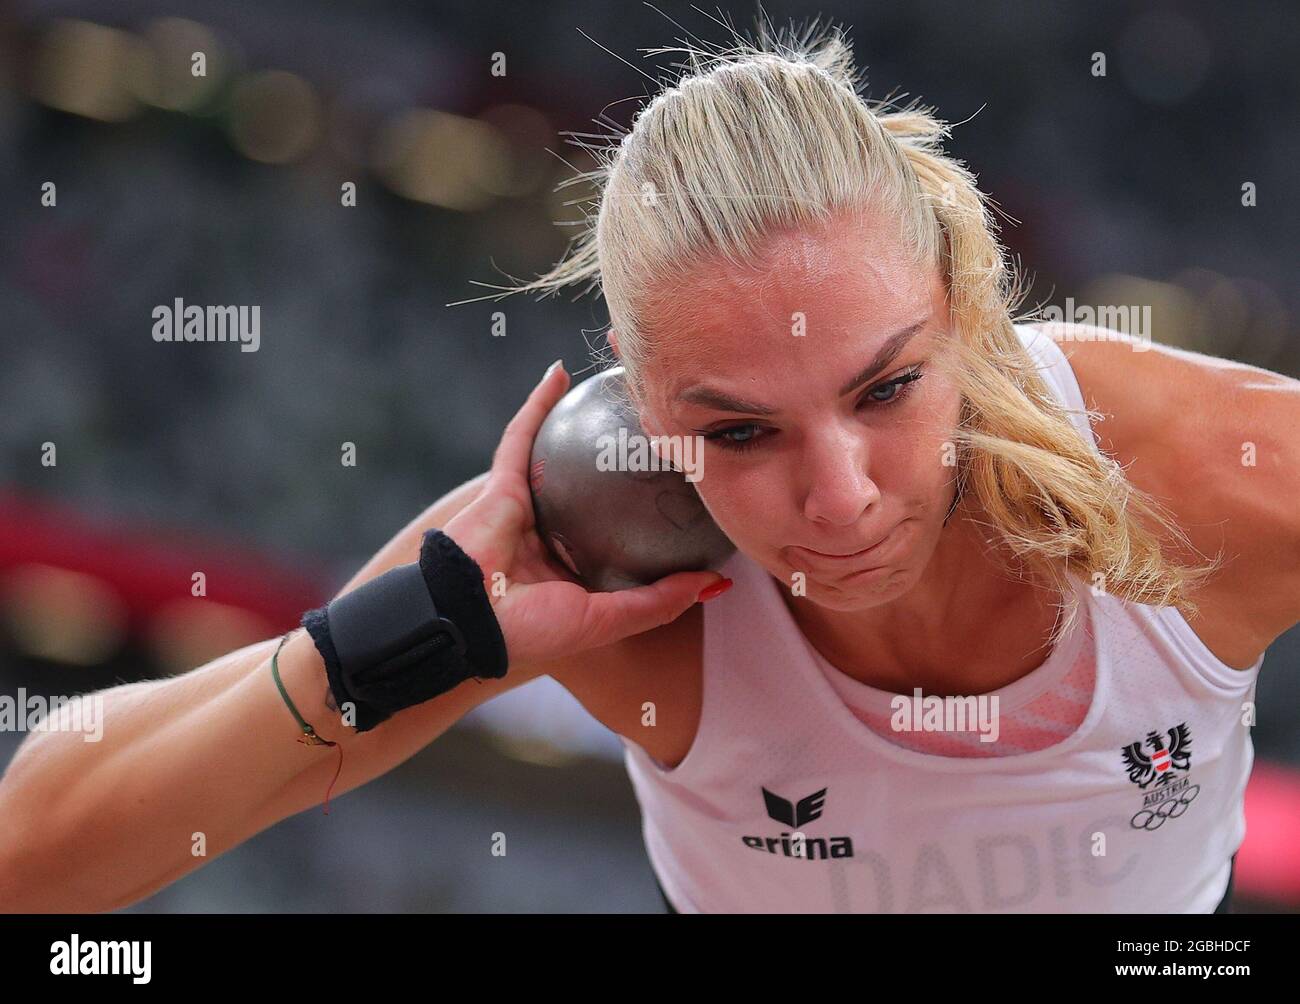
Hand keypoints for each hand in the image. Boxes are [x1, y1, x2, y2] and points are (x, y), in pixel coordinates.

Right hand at [443, 360, 729, 666]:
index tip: (690, 484)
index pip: (622, 530)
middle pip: (596, 483)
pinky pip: (524, 434)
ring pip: (561, 450)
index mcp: (577, 568)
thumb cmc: (535, 629)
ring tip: (615, 384)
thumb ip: (660, 600)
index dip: (652, 507)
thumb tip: (717, 582)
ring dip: (581, 415)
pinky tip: (561, 372)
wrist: (467, 622)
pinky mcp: (503, 482)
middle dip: (621, 452)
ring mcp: (527, 505)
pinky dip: (539, 402)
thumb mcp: (610, 620)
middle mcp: (554, 533)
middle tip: (658, 424)